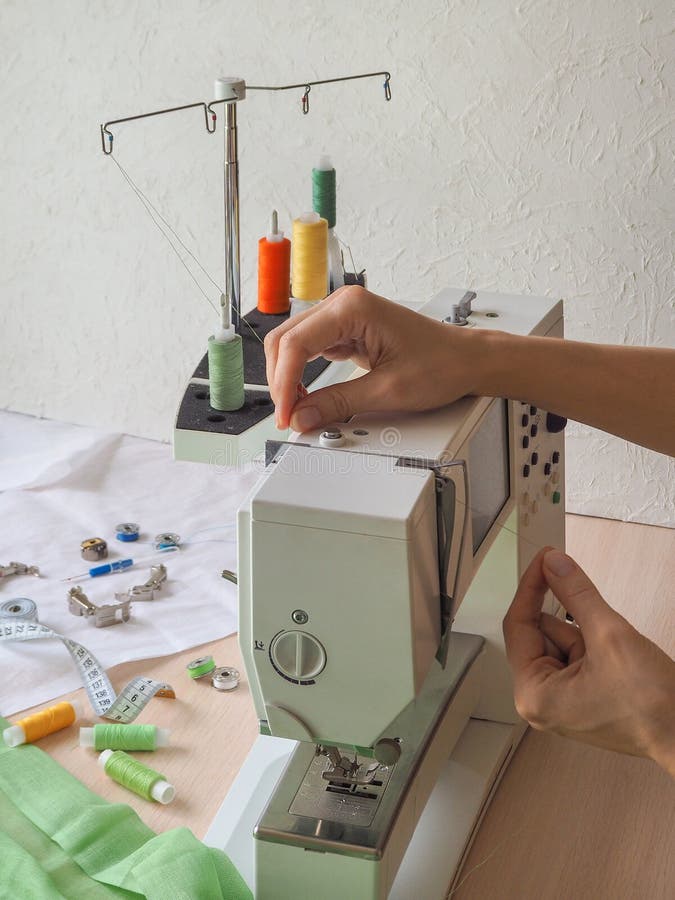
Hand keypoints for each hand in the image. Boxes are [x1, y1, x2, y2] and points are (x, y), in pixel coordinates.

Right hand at [264, 286, 483, 430]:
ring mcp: (343, 316)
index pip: (296, 344)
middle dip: (282, 381)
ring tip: (298, 408)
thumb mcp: (387, 391)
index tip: (287, 414)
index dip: (284, 384)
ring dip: (289, 377)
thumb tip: (302, 417)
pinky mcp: (346, 330)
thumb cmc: (441, 363)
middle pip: (286, 340)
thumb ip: (338, 404)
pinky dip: (303, 374)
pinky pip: (310, 350)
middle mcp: (344, 304)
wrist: (466, 360)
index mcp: (353, 307)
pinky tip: (308, 395)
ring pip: (293, 344)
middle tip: (290, 416)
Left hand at [503, 548, 674, 774]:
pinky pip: (575, 655)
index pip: (518, 626)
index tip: (544, 560)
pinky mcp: (580, 696)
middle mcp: (540, 700)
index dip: (531, 588)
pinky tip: (615, 651)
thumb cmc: (649, 703)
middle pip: (538, 634)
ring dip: (583, 630)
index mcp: (534, 694)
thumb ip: (576, 594)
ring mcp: (560, 700)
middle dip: (565, 614)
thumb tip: (554, 564)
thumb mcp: (608, 634)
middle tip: (579, 587)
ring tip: (612, 645)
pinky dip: (591, 642)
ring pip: (560, 642)